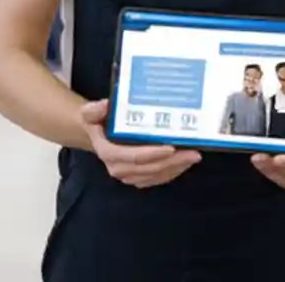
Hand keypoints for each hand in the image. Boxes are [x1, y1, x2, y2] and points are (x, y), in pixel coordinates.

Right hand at [80, 100, 201, 188]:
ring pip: (155, 175)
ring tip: (193, 156)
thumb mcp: (91, 112)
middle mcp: (117, 168)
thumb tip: (104, 105)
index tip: (170, 147)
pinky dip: (172, 172)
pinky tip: (185, 163)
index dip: (151, 154)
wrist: (98, 134)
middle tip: (192, 153)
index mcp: (107, 152)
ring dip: (175, 168)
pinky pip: (157, 178)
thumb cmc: (98, 122)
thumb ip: (94, 109)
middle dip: (171, 162)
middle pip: (148, 168)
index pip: (130, 157)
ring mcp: (128, 175)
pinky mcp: (138, 178)